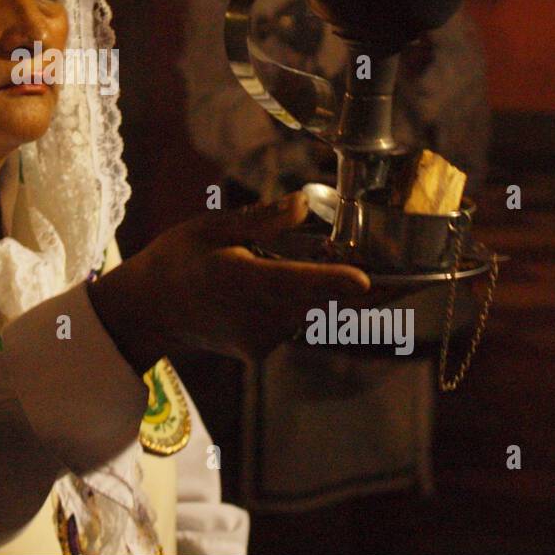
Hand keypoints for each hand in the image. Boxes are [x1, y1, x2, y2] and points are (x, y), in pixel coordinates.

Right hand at [88, 193, 377, 369]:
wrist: (147, 312)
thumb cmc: (176, 259)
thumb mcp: (211, 227)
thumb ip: (260, 220)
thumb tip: (303, 204)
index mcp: (242, 281)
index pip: (299, 283)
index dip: (338, 282)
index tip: (368, 280)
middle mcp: (256, 316)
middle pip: (319, 299)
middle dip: (356, 285)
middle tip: (407, 275)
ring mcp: (260, 339)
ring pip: (309, 310)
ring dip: (318, 290)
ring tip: (316, 268)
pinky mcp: (260, 350)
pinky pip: (293, 321)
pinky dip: (295, 303)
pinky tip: (270, 286)